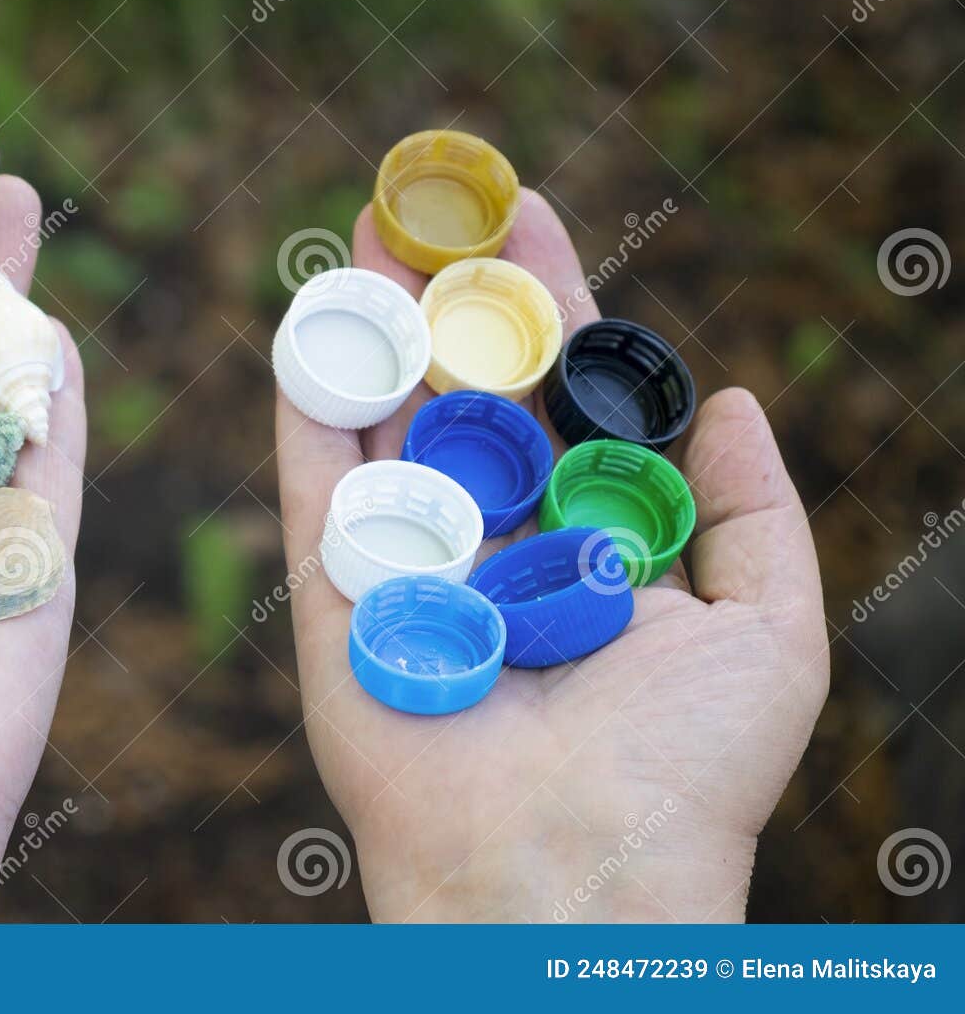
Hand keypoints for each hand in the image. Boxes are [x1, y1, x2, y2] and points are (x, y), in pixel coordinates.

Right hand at [276, 191, 826, 921]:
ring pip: (385, 420)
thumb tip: (729, 397)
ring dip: (372, 325)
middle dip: (441, 291)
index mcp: (587, 538)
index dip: (543, 296)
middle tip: (421, 198)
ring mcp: (410, 564)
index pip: (559, 389)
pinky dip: (307, 406)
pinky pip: (316, 487)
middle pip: (460, 388)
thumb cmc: (683, 773)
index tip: (520, 210)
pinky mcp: (335, 600)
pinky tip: (308, 326)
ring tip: (361, 232)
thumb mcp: (770, 635)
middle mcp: (494, 541)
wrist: (571, 876)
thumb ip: (756, 513)